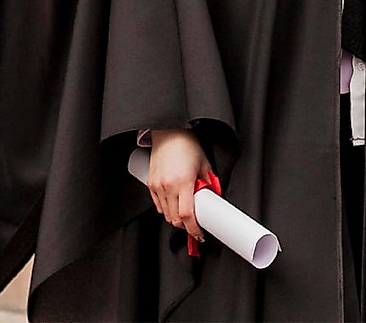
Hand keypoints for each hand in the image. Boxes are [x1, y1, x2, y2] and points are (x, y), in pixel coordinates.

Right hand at [147, 129, 211, 243]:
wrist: (168, 131)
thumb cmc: (186, 144)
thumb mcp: (204, 163)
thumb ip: (209, 181)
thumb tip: (214, 194)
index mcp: (184, 182)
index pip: (187, 216)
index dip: (194, 229)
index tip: (199, 234)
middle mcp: (169, 186)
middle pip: (175, 219)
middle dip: (185, 225)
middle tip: (194, 223)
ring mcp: (158, 186)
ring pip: (166, 214)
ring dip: (175, 218)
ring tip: (184, 210)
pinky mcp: (150, 184)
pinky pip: (158, 205)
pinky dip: (166, 209)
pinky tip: (173, 203)